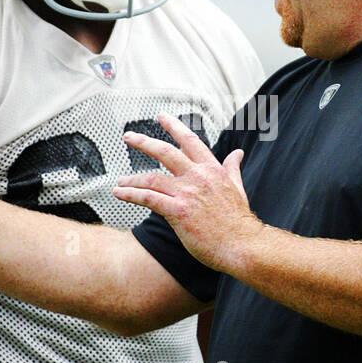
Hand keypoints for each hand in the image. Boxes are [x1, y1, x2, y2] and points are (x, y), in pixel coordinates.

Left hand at [114, 113, 263, 271]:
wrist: (242, 245)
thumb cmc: (239, 222)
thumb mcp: (238, 187)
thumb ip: (232, 169)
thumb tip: (237, 154)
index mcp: (212, 170)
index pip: (190, 141)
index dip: (175, 127)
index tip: (162, 117)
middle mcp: (198, 177)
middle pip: (165, 152)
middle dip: (144, 142)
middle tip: (129, 136)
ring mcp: (187, 193)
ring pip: (152, 177)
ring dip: (133, 177)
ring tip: (121, 181)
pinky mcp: (178, 211)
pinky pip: (148, 198)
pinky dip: (131, 194)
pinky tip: (120, 193)